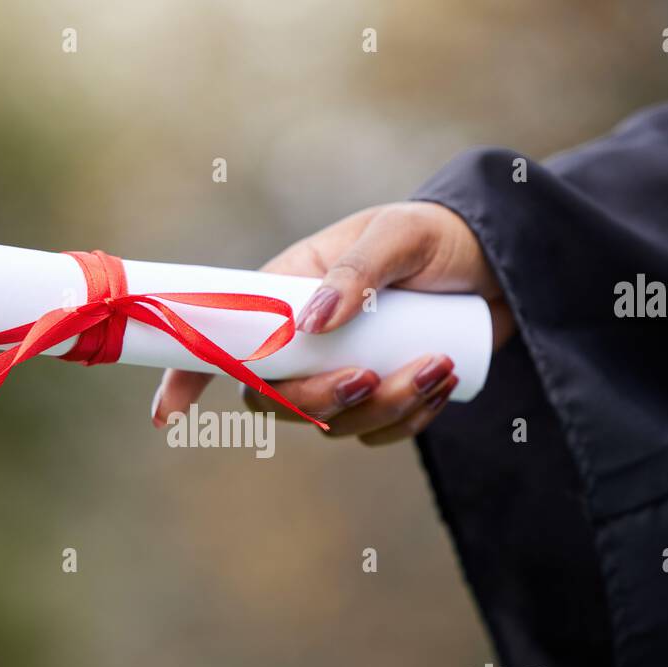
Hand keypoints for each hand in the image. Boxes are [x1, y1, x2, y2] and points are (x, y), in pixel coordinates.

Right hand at [150, 201, 513, 444]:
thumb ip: (357, 271)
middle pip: (277, 399)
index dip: (187, 376)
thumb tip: (311, 324)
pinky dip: (410, 419)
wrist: (500, 262)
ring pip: (333, 423)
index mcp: (288, 292)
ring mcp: (341, 371)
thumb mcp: (399, 235)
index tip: (167, 417)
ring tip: (439, 366)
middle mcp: (305, 339)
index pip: (222, 337)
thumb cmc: (438, 234)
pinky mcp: (381, 394)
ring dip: (384, 407)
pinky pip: (378, 431)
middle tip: (371, 376)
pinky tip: (446, 384)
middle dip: (320, 403)